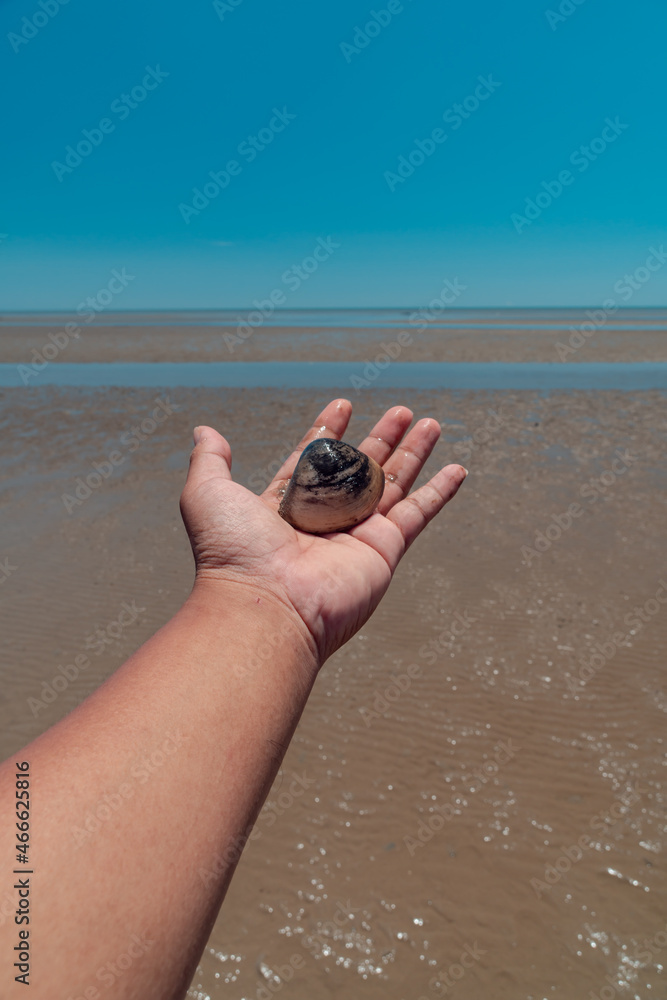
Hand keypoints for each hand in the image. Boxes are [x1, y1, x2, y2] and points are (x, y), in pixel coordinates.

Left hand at [179, 399, 466, 662]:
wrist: (266, 605)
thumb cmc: (232, 553)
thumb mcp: (207, 494)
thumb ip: (210, 461)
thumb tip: (204, 431)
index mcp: (285, 504)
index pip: (313, 459)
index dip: (327, 431)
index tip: (342, 405)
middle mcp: (324, 518)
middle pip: (360, 467)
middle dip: (381, 436)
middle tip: (401, 410)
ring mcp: (357, 534)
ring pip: (393, 483)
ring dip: (413, 452)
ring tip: (430, 422)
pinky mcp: (385, 549)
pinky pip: (419, 514)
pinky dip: (440, 492)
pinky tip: (457, 469)